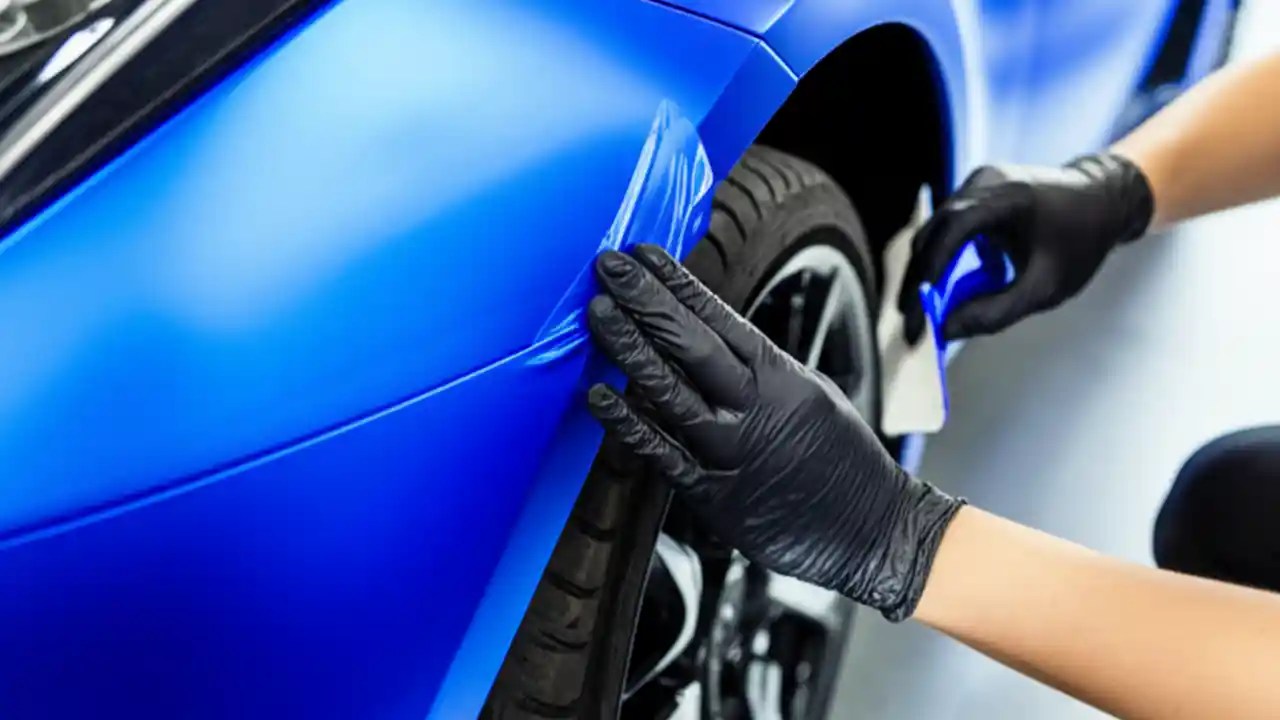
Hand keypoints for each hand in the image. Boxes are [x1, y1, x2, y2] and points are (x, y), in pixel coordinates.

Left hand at [585, 245, 962, 621]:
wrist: (874, 531)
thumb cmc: (843, 462)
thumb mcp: (811, 395)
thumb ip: (761, 369)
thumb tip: (713, 338)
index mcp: (781, 376)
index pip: (719, 318)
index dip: (677, 284)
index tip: (643, 255)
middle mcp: (755, 407)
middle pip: (691, 344)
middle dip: (646, 301)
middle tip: (608, 266)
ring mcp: (732, 451)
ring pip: (670, 392)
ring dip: (630, 349)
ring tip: (598, 314)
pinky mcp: (715, 495)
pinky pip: (663, 453)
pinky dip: (629, 424)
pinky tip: (599, 397)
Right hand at [900, 153, 1153, 340]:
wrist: (1104, 201)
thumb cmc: (1081, 242)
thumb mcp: (1045, 288)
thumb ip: (994, 312)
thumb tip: (946, 330)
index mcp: (1007, 197)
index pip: (951, 232)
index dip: (927, 274)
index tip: (915, 314)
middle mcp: (984, 182)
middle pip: (932, 233)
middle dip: (917, 282)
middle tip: (910, 323)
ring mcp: (976, 183)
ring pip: (934, 232)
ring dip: (926, 272)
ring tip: (922, 311)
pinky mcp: (974, 193)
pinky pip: (946, 229)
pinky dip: (940, 259)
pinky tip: (943, 289)